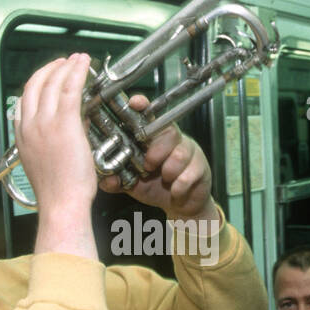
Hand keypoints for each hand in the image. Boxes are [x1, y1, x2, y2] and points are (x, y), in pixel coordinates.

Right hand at [15, 54, 95, 215]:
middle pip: (35, 85)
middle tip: (64, 63)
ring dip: (65, 66)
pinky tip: (84, 64)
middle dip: (50, 69)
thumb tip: (71, 129)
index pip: (24, 100)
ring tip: (77, 59)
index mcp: (22, 136)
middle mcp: (29, 126)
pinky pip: (69, 88)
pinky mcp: (64, 123)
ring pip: (52, 83)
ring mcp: (45, 123)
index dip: (37, 83)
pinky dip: (76, 72)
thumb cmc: (58, 193)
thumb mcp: (45, 163)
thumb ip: (52, 142)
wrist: (61, 204)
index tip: (49, 77)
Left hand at [97, 94, 215, 219]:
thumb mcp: (132, 184)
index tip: (135, 103)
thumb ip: (117, 181)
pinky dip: (179, 186)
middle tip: (149, 166)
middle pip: (169, 131)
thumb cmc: (156, 188)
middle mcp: (172, 140)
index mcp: (153, 139)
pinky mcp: (201, 167)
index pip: (148, 115)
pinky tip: (176, 191)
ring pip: (181, 153)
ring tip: (165, 179)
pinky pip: (190, 173)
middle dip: (157, 150)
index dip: (143, 106)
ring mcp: (189, 151)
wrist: (181, 206)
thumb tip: (107, 180)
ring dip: (169, 170)